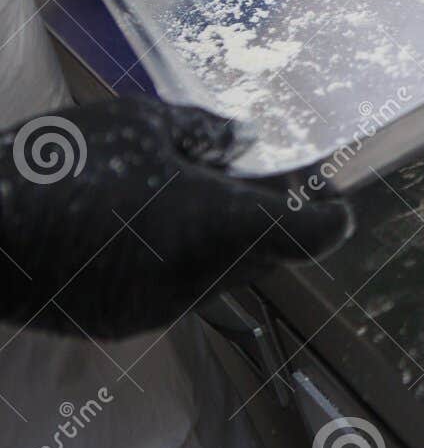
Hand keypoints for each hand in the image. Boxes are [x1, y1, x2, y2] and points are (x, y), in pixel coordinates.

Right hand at [0, 97, 351, 338]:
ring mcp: (159, 310)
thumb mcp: (139, 124)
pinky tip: (153, 223)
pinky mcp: (120, 323)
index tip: (338, 196)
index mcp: (219, 230)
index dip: (331, 215)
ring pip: (221, 274)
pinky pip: (175, 289)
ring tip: (204, 193)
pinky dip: (180, 259)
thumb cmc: (61, 165)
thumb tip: (241, 141)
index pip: (310, 236)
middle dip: (276, 219)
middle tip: (276, 179)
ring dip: (226, 240)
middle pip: (267, 254)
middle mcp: (200, 282)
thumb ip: (203, 132)